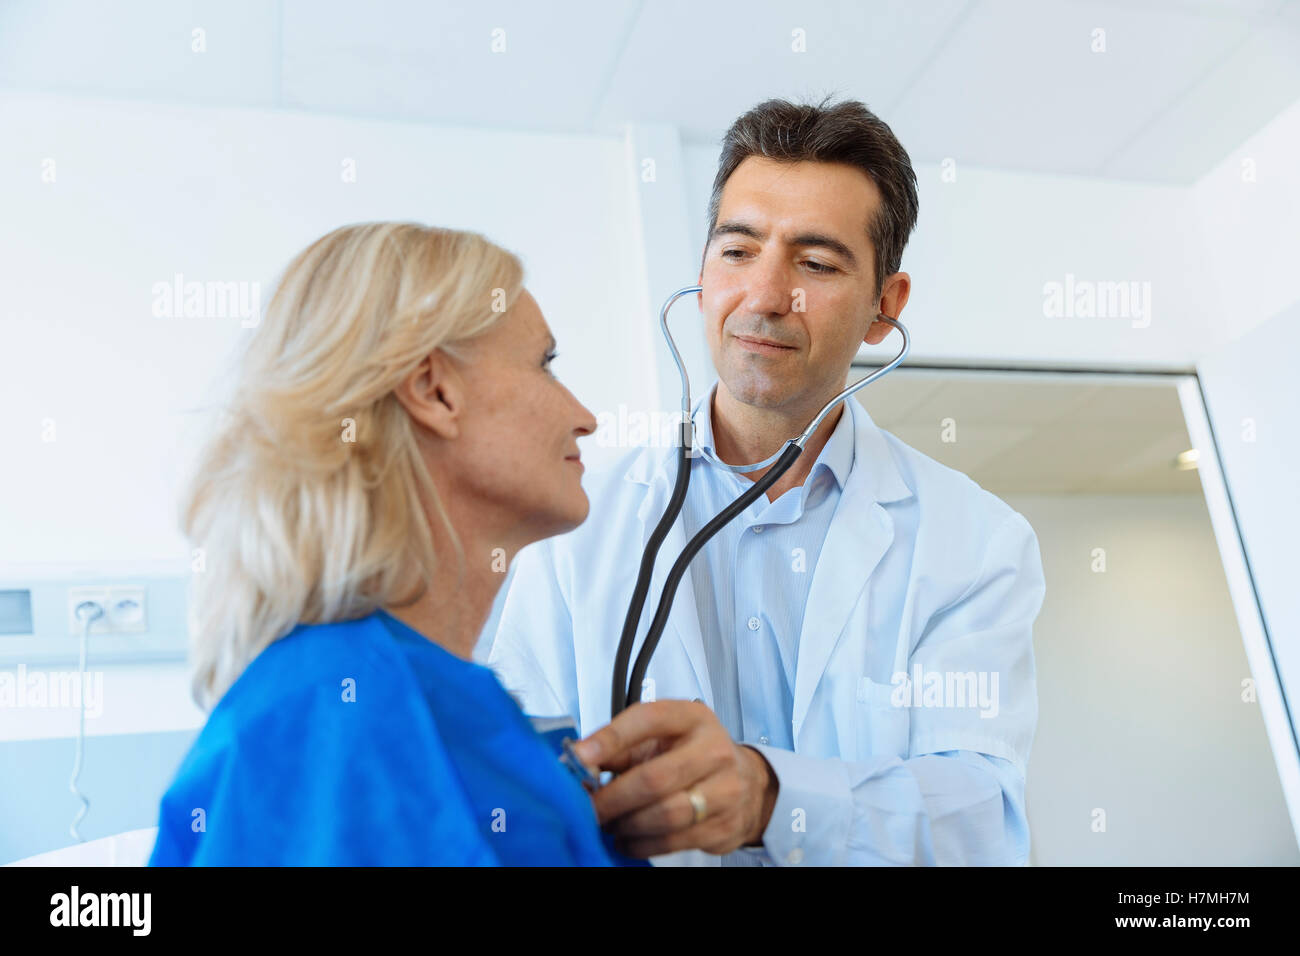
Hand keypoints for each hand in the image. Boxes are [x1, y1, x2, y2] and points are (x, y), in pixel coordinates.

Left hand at [571, 699, 778, 857]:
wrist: (747, 783)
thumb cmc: (691, 754)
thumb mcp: (659, 738)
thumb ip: (619, 746)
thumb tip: (575, 761)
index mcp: (692, 718)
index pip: (647, 719)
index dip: (609, 739)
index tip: (578, 758)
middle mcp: (713, 750)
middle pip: (654, 779)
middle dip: (612, 798)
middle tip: (588, 808)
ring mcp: (726, 790)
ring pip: (665, 816)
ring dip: (626, 825)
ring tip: (608, 825)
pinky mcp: (725, 825)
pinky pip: (674, 841)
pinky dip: (641, 845)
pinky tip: (626, 840)